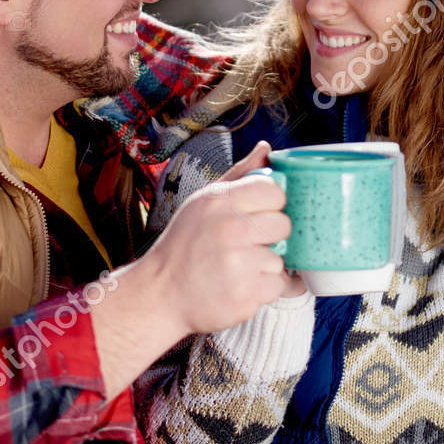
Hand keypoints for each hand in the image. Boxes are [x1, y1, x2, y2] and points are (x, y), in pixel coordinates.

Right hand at [136, 141, 294, 334]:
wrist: (160, 294)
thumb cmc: (183, 247)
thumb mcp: (203, 203)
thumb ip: (239, 176)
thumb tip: (267, 148)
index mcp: (220, 200)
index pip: (274, 191)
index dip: (272, 205)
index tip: (259, 215)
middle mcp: (230, 228)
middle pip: (284, 224)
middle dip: (270, 237)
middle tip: (246, 245)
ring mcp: (239, 262)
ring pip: (281, 258)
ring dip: (265, 267)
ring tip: (236, 269)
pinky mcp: (246, 294)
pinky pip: (278, 286)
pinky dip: (264, 290)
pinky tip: (239, 287)